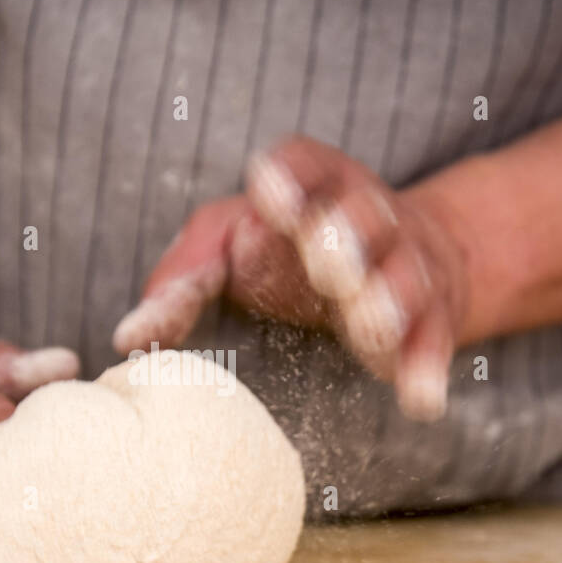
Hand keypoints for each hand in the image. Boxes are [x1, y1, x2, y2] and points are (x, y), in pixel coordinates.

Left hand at [112, 135, 471, 420]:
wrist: (395, 258)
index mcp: (313, 185)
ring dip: (389, 300)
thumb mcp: (231, 244)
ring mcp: (404, 263)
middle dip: (345, 236)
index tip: (268, 196)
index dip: (291, 177)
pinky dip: (426, 365)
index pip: (306, 163)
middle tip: (327, 261)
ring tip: (372, 328)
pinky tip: (419, 399)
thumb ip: (183, 276)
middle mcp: (364, 215)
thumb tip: (128, 338)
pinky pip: (433, 339)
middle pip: (363, 216)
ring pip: (405, 275)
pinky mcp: (431, 316)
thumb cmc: (288, 251)